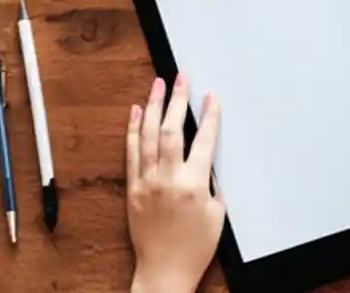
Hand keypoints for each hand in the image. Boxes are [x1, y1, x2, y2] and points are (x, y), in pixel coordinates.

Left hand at [128, 74, 224, 292]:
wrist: (165, 271)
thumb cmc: (196, 247)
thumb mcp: (218, 213)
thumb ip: (212, 182)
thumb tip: (206, 158)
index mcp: (194, 185)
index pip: (203, 140)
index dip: (208, 115)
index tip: (211, 96)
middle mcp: (168, 179)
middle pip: (171, 129)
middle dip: (177, 100)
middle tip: (182, 78)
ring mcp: (147, 182)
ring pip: (147, 135)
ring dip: (153, 106)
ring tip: (157, 84)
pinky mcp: (132, 189)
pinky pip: (131, 152)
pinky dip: (132, 129)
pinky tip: (135, 111)